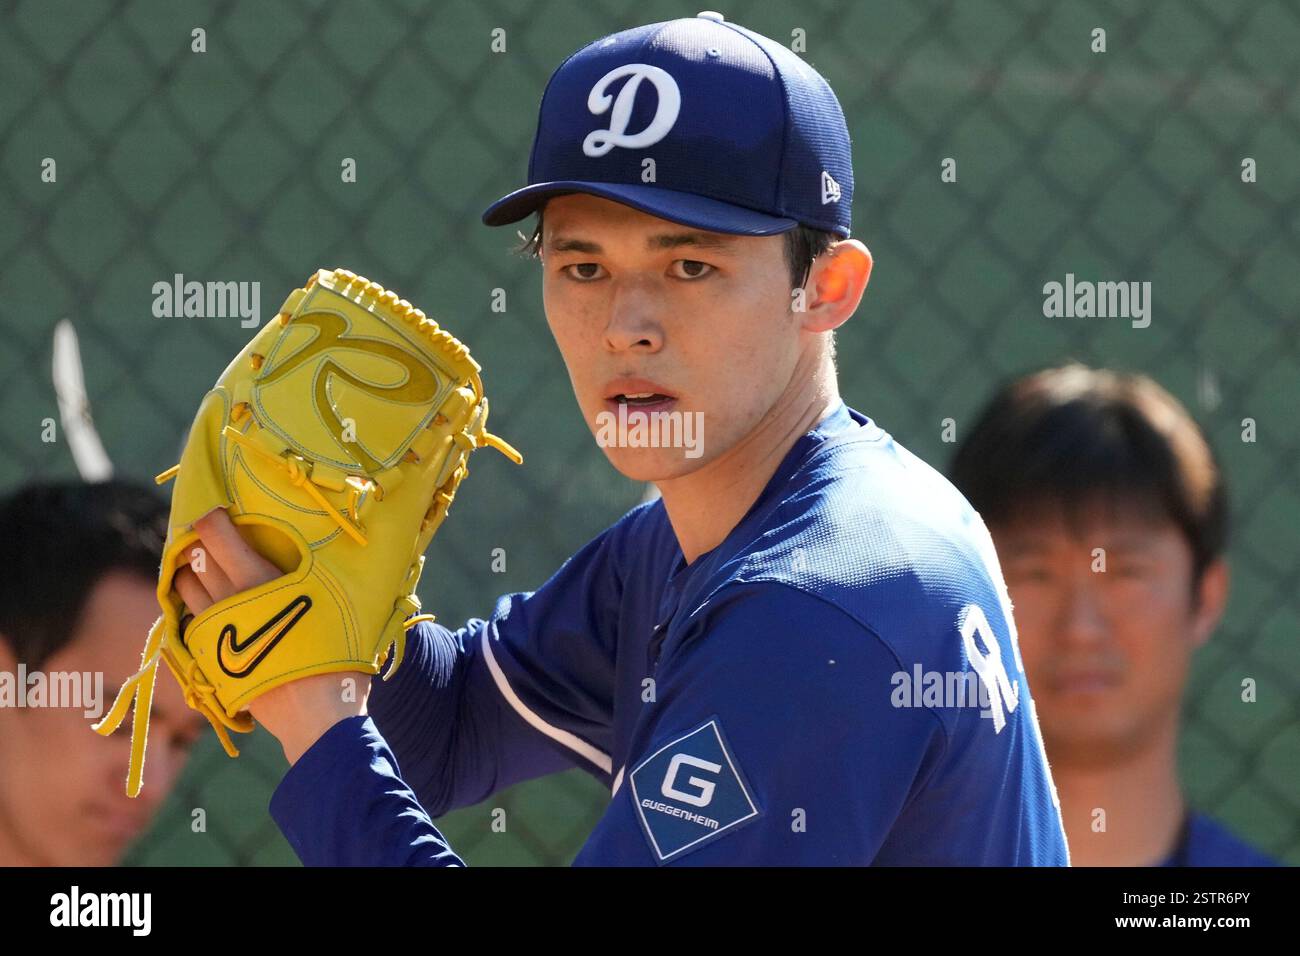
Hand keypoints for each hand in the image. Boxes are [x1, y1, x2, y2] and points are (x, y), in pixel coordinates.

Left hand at [175, 508, 372, 764]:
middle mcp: (226, 600)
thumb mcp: (340, 601)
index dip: (211, 517)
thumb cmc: (337, 655)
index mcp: (257, 580)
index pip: (215, 534)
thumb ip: (322, 571)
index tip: (217, 510)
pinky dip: (192, 606)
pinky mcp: (206, 658)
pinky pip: (188, 621)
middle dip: (199, 542)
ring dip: (189, 572)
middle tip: (213, 536)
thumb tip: (332, 557)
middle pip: (194, 557)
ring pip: (185, 587)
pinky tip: (208, 606)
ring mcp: (212, 631)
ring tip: (204, 567)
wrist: (316, 717)